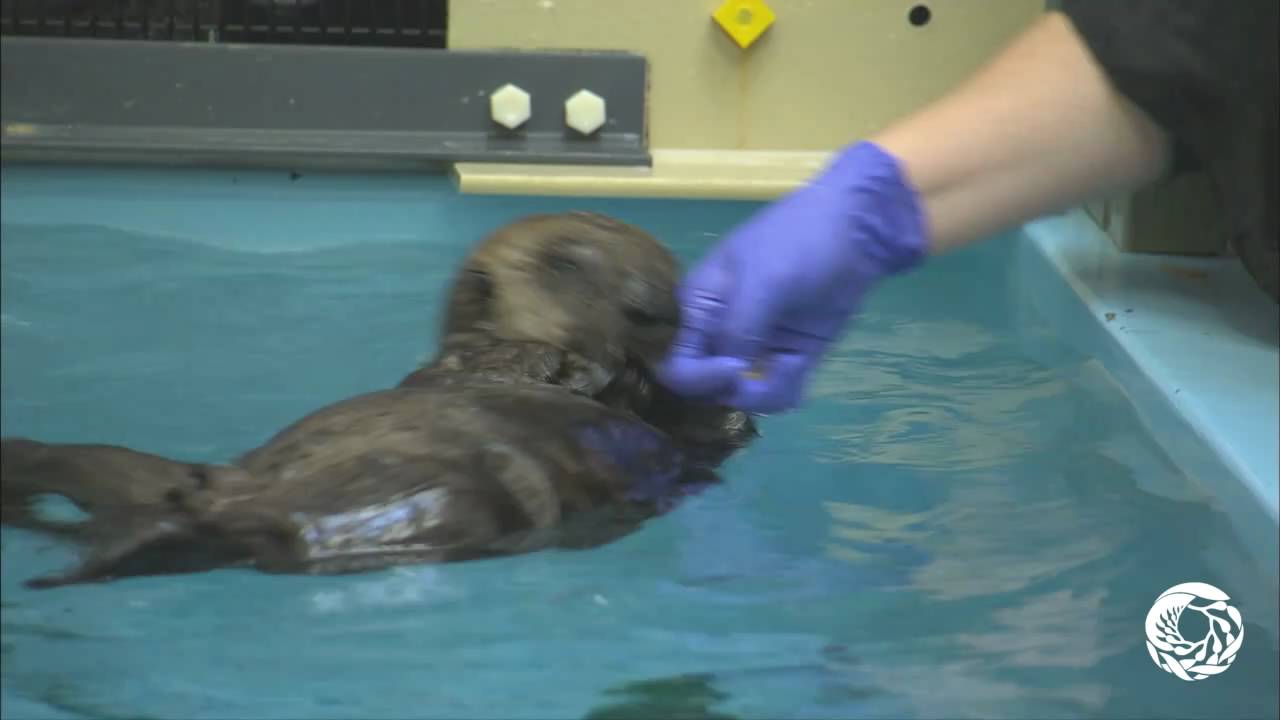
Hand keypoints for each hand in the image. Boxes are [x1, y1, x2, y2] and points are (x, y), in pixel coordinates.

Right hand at [656, 141, 928, 413]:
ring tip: (793, 365)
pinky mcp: (786, 356)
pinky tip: (801, 362)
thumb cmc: (799, 242)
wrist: (857, 230)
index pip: (678, 366)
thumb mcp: (763, 281)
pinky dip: (785, 388)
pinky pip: (774, 392)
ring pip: (742, 396)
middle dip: (736, 390)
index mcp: (699, 307)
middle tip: (771, 370)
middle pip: (708, 389)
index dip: (700, 379)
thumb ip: (738, 329)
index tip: (736, 370)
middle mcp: (718, 332)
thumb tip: (729, 373)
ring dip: (766, 393)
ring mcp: (754, 346)